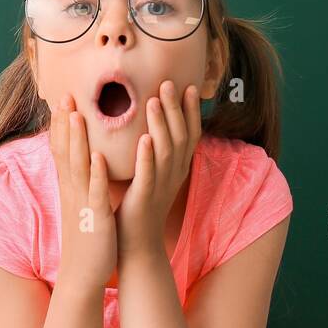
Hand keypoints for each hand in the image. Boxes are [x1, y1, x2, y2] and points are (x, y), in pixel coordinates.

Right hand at [49, 93, 116, 292]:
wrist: (82, 276)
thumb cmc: (87, 237)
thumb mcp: (81, 204)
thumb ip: (82, 182)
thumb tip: (85, 160)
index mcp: (70, 187)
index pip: (62, 150)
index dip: (60, 125)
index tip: (62, 99)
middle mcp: (72, 191)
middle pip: (64, 151)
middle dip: (64, 123)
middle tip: (64, 95)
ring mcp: (82, 203)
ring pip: (77, 167)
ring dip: (76, 141)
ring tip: (76, 115)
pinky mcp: (96, 218)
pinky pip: (95, 193)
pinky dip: (96, 174)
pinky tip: (99, 157)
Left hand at [115, 81, 201, 258]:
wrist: (137, 244)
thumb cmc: (141, 205)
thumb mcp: (154, 174)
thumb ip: (156, 151)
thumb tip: (151, 125)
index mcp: (177, 168)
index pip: (190, 134)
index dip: (191, 111)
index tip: (189, 86)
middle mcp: (174, 175)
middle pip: (179, 136)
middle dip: (175, 108)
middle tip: (169, 83)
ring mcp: (160, 186)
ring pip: (165, 151)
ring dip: (160, 125)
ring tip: (154, 101)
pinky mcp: (143, 198)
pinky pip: (147, 174)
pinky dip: (147, 156)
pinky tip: (144, 139)